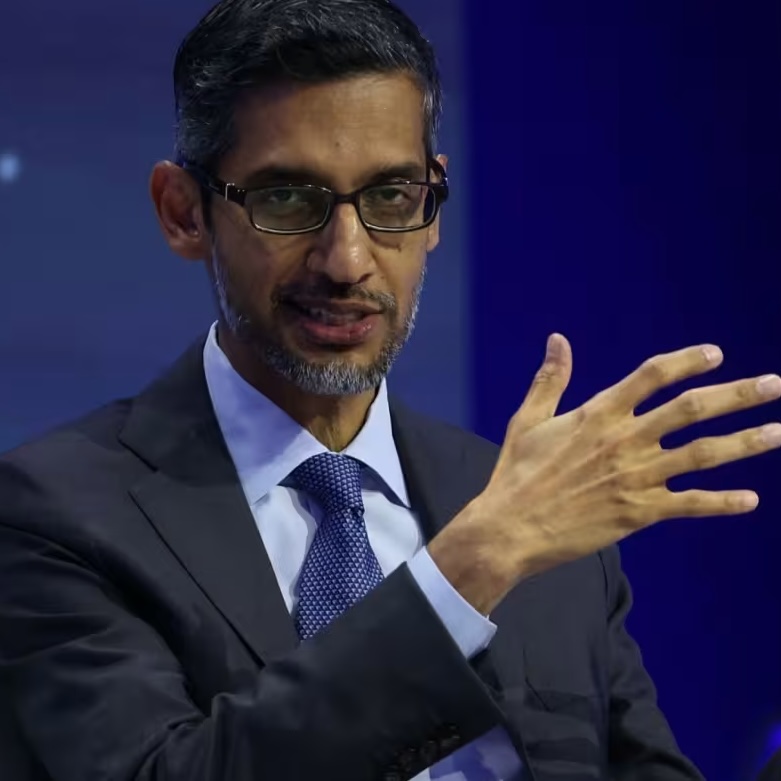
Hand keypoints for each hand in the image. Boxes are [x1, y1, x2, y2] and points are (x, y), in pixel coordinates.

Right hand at [429, 335, 780, 613]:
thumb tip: (558, 339)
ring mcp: (635, 477)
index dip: (688, 361)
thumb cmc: (516, 473)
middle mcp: (624, 440)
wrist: (510, 528)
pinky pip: (690, 505)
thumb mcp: (527, 420)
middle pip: (692, 409)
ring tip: (780, 432)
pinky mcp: (638, 513)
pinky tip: (751, 499)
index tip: (716, 354)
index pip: (653, 376)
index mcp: (598, 413)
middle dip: (738, 394)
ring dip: (746, 442)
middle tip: (775, 385)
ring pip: (703, 454)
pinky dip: (722, 503)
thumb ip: (550, 379)